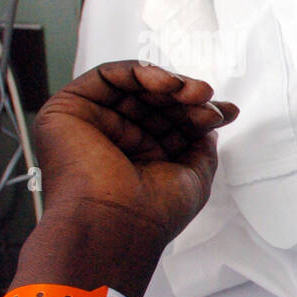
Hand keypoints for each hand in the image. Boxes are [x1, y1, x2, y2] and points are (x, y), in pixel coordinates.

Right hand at [32, 61, 238, 249]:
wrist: (117, 224)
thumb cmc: (153, 213)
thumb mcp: (195, 177)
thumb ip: (202, 146)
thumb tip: (211, 121)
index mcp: (141, 159)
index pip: (172, 123)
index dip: (200, 113)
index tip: (226, 112)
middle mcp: (116, 141)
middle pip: (156, 102)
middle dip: (188, 98)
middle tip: (208, 100)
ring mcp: (93, 124)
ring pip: (135, 86)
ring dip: (170, 82)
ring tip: (195, 92)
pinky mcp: (69, 109)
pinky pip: (107, 76)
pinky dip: (140, 72)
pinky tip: (168, 83)